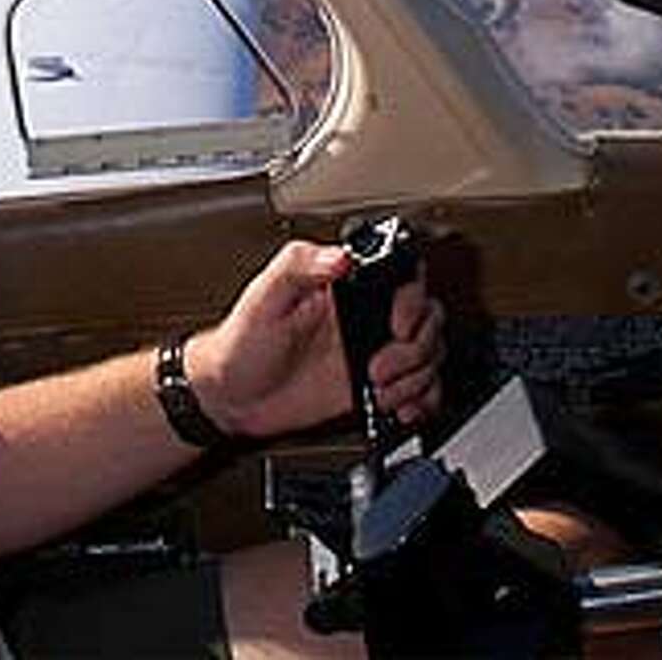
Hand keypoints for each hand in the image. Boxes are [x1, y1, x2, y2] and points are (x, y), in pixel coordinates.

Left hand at [187, 240, 444, 439]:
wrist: (231, 397)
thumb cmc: (241, 343)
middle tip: (377, 368)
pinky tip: (400, 407)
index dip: (413, 301)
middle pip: (429, 319)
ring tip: (381, 389)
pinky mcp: (374, 387)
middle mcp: (366, 316)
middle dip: (414, 349)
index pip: (406, 277)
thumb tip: (340, 256)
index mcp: (346, 287)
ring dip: (416, 378)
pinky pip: (420, 389)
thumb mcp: (263, 297)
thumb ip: (298, 266)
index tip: (396, 324)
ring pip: (430, 355)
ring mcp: (373, 352)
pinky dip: (422, 400)